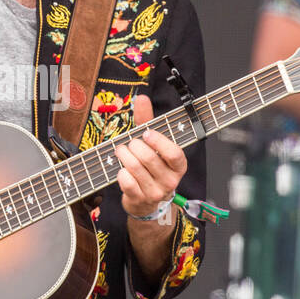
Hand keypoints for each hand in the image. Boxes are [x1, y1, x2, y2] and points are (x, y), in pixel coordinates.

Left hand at [114, 94, 186, 217]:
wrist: (145, 201)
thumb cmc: (150, 166)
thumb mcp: (152, 144)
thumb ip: (147, 121)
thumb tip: (142, 98)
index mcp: (179, 165)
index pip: (174, 153)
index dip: (159, 141)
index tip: (146, 133)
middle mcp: (170, 180)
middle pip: (150, 159)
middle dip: (134, 146)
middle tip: (129, 143)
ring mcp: (155, 192)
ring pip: (135, 168)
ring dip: (123, 155)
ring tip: (120, 151)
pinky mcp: (140, 200)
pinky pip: (127, 182)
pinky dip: (120, 172)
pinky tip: (121, 169)